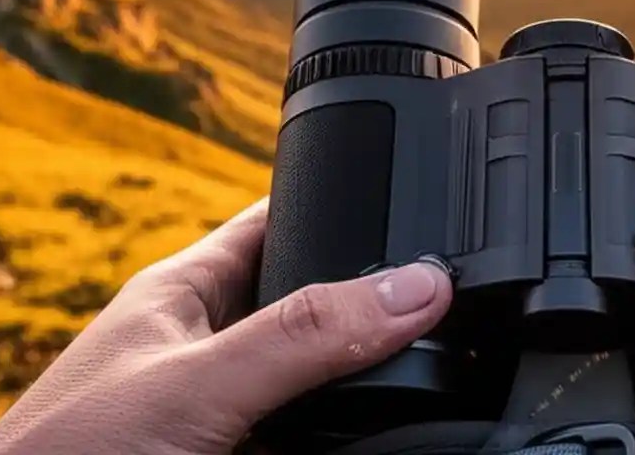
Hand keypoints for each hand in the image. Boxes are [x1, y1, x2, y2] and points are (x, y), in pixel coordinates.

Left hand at [0, 199, 452, 454]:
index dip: (346, 205)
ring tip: (434, 370)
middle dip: (374, 306)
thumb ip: (305, 335)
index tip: (421, 204)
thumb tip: (414, 286)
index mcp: (187, 292)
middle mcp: (210, 349)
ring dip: (367, 384)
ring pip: (319, 385)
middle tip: (447, 304)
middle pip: (314, 308)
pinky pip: (309, 440)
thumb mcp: (199, 381)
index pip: (280, 222)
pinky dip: (350, 439)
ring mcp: (221, 413)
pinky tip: (388, 435)